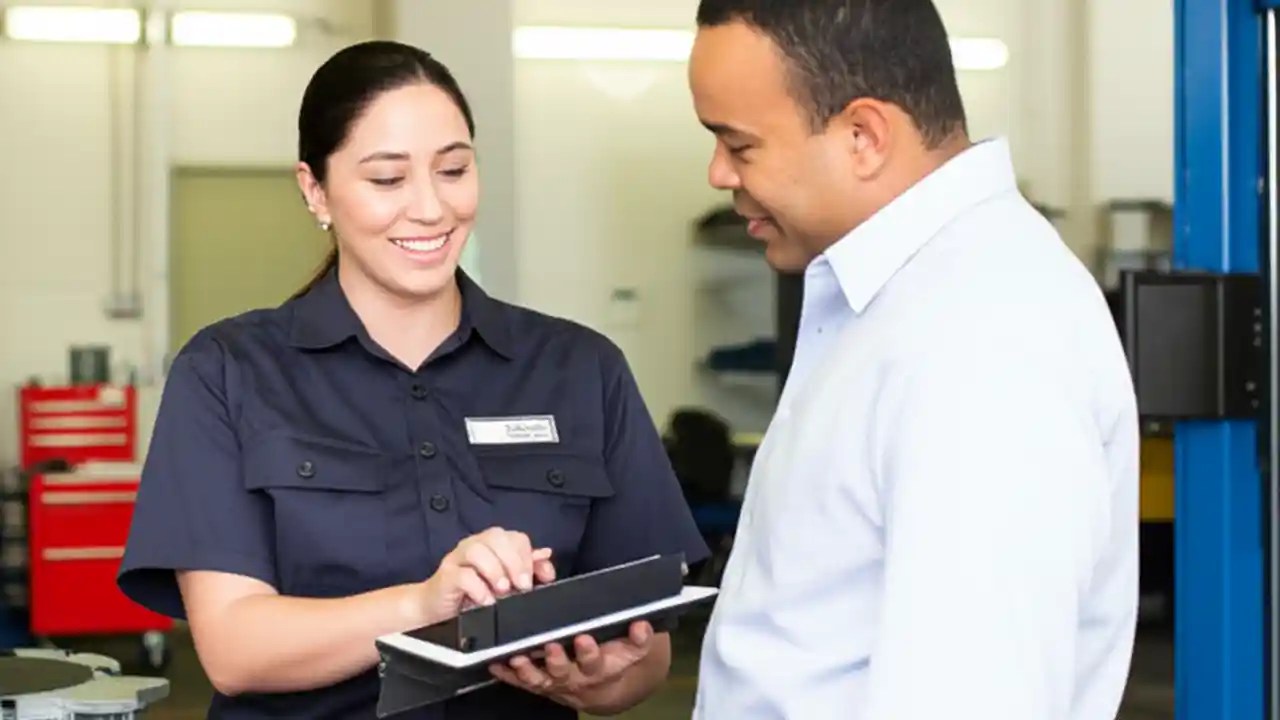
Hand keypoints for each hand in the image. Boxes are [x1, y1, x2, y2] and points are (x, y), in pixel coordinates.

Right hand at [416, 528, 555, 624]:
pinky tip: (486, 601)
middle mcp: (474, 545)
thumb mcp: (504, 583)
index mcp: (491, 544)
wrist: (436, 609)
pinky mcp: (445, 576)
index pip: (515, 538)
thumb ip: (526, 568)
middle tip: (522, 586)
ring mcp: (457, 558)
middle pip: (497, 538)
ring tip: (503, 591)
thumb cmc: (471, 594)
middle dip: (515, 562)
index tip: (538, 579)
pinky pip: (462, 575)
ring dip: (495, 571)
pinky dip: (478, 588)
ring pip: (477, 550)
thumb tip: (545, 555)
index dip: (529, 557)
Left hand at [489, 621, 655, 709]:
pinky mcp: (540, 684)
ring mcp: (555, 683)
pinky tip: (496, 663)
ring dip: (526, 669)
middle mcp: (575, 679)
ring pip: (538, 679)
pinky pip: (521, 681)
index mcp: (599, 668)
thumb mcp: (633, 651)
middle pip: (564, 672)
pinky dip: (507, 673)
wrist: (605, 689)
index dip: (589, 651)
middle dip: (556, 660)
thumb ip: (640, 639)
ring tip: (516, 656)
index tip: (584, 638)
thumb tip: (642, 625)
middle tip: (549, 646)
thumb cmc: (616, 660)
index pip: (595, 661)